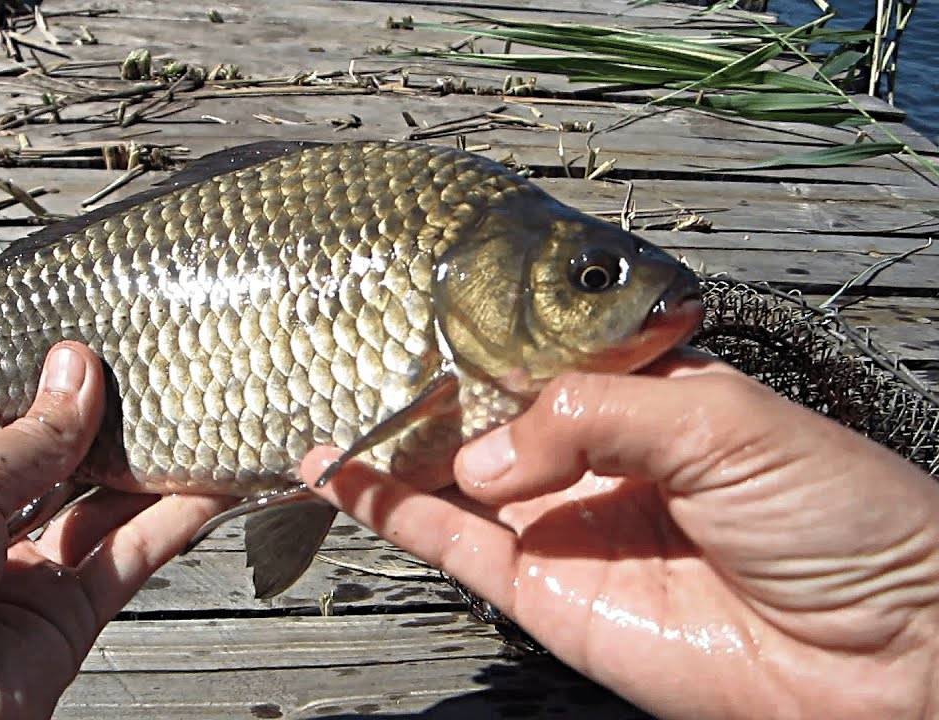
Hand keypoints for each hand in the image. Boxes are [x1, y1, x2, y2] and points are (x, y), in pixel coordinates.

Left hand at [0, 342, 231, 719]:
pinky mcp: (67, 618)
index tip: (85, 346)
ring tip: (188, 414)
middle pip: (54, 466)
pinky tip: (204, 483)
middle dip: (99, 424)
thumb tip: (76, 373)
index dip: (37, 386)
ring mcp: (23, 577)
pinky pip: (129, 558)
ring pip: (100, 510)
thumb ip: (31, 433)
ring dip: (144, 468)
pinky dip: (171, 521)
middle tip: (148, 373)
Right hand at [300, 350, 938, 719]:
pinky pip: (449, 542)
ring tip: (323, 407)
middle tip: (353, 355)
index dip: (478, 339)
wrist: (883, 648)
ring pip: (451, 477)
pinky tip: (339, 473)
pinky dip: (388, 510)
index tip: (415, 312)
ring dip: (386, 446)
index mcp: (643, 397)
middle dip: (421, 389)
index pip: (537, 357)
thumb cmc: (836, 515)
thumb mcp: (718, 418)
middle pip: (484, 416)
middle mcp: (593, 458)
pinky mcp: (541, 590)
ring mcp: (561, 524)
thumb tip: (486, 454)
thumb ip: (591, 414)